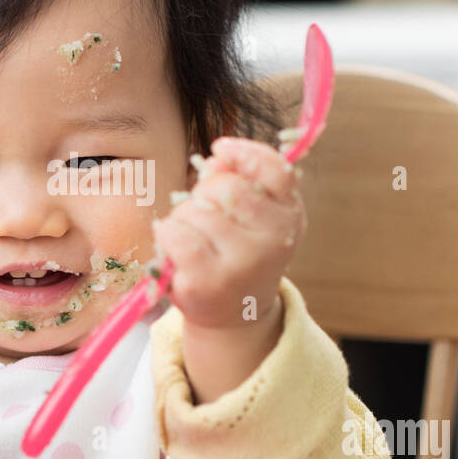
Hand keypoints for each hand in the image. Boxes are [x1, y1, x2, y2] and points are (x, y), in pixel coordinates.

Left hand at [153, 136, 305, 331]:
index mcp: (290, 217)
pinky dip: (167, 234)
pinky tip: (179, 249)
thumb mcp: (258, 215)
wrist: (238, 311)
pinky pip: (174, 233)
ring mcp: (240, 265)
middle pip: (225, 187)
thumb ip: (243, 179)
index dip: (246, 152)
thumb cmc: (242, 251)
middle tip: (207, 213)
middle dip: (205, 191)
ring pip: (194, 210)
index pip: (276, 170)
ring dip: (184, 217)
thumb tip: (220, 155)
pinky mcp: (206, 283)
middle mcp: (272, 242)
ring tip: (197, 238)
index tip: (221, 147)